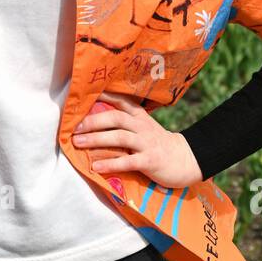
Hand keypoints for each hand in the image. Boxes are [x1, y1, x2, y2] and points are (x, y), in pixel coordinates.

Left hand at [71, 90, 203, 188]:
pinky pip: (128, 161)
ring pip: (119, 137)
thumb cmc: (158, 144)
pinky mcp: (150, 161)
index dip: (102, 96)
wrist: (186, 159)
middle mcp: (142, 126)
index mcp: (140, 117)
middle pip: (116, 118)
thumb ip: (125, 123)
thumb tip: (95, 120)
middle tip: (75, 127)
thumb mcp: (144, 128)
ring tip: (78, 143)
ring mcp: (147, 143)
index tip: (83, 94)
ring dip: (97, 139)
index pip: (120, 101)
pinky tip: (96, 167)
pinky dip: (110, 163)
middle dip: (93, 121)